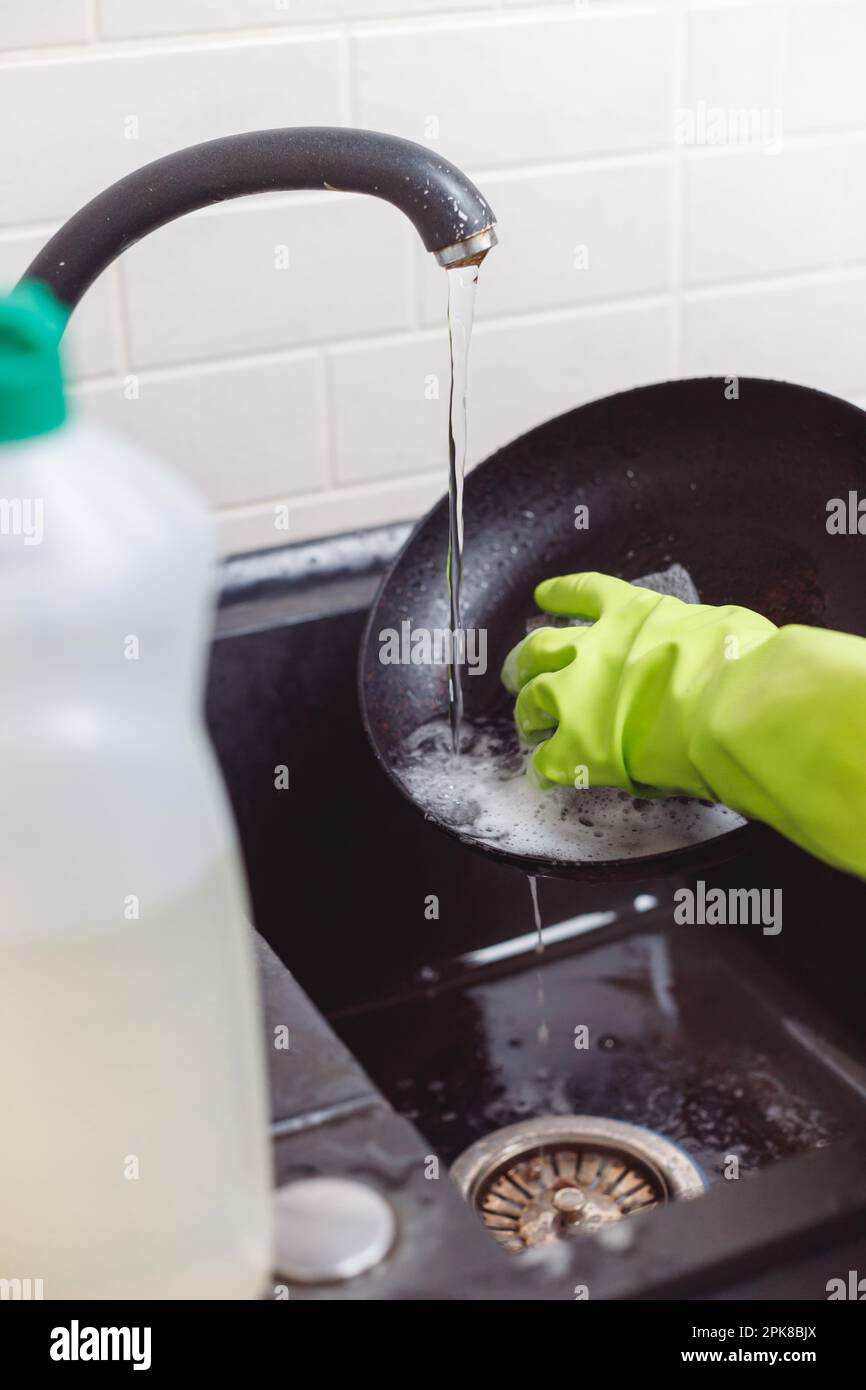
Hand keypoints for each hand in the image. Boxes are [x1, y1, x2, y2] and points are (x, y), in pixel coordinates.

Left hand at [501, 572, 776, 796]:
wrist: (731, 704)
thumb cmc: (741, 664)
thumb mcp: (719, 627)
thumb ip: (695, 636)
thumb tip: (708, 649)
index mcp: (631, 613)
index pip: (586, 593)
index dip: (560, 594)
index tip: (544, 595)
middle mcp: (593, 648)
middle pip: (540, 648)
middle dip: (527, 661)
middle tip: (519, 673)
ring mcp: (577, 696)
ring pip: (533, 699)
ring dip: (527, 712)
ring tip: (527, 724)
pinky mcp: (577, 747)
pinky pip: (545, 761)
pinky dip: (540, 769)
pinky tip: (538, 775)